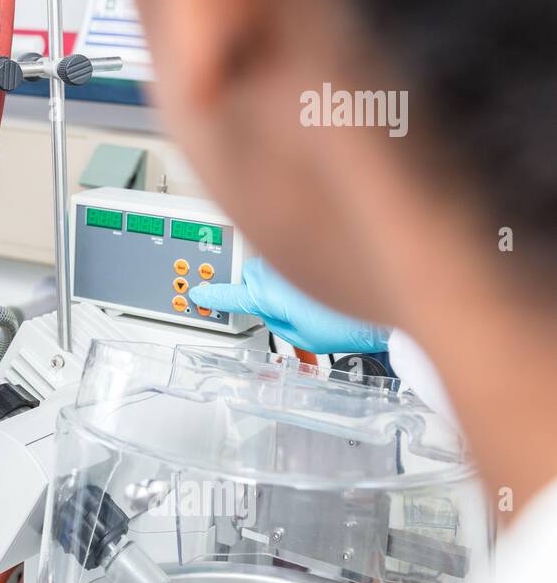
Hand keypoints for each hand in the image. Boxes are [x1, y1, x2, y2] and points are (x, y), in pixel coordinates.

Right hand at [188, 257, 389, 353]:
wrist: (386, 297)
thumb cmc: (349, 321)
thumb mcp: (301, 338)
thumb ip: (274, 321)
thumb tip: (268, 308)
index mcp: (265, 292)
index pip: (228, 296)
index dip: (211, 298)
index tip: (198, 295)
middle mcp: (273, 267)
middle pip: (250, 276)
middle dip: (262, 291)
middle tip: (290, 311)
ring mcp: (289, 253)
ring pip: (273, 265)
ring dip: (284, 279)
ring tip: (316, 298)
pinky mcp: (309, 244)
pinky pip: (292, 256)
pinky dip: (302, 267)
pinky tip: (325, 282)